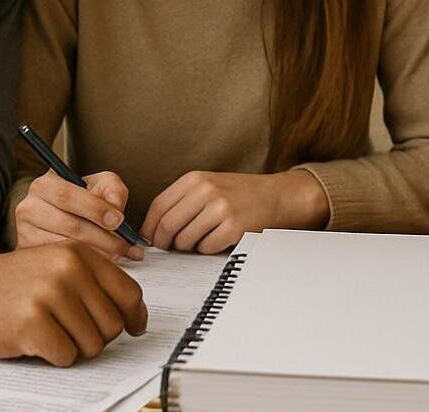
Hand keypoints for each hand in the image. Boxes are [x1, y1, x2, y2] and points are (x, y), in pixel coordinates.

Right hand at [0, 243, 147, 366]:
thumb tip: (134, 315)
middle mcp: (68, 270)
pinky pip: (65, 356)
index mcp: (79, 253)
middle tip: (70, 330)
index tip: (135, 328)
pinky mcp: (31, 324)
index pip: (129, 292)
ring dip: (73, 347)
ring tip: (49, 331)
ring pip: (91, 345)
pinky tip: (35, 340)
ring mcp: (49, 296)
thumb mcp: (55, 264)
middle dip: (96, 336)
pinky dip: (53, 356)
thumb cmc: (11, 282)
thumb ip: (93, 282)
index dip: (135, 317)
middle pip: (112, 325)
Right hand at [15, 170, 143, 260]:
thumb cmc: (82, 199)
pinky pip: (58, 263)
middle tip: (126, 245)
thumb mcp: (100, 185)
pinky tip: (100, 263)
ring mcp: (25, 233)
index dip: (95, 209)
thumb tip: (115, 208)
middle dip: (102, 237)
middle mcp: (29, 207)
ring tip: (118, 255)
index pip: (67, 196)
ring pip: (65, 247)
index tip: (118, 220)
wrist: (61, 215)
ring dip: (97, 253)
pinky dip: (83, 264)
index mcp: (44, 185)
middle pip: (68, 225)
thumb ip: (113, 189)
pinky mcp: (29, 254)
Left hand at [142, 170, 329, 253]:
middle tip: (170, 247)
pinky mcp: (234, 228)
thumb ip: (182, 201)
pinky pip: (205, 248)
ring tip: (202, 239)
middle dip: (164, 242)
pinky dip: (207, 250)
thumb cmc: (240, 194)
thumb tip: (152, 229)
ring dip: (188, 247)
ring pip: (184, 240)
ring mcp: (221, 209)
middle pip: (167, 226)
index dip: (149, 227)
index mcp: (195, 179)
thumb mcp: (209, 185)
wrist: (278, 197)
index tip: (150, 238)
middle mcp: (206, 191)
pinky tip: (218, 240)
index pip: (158, 206)